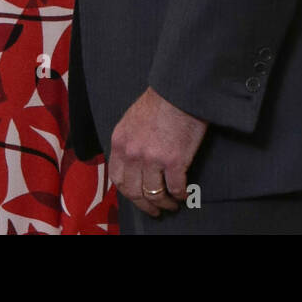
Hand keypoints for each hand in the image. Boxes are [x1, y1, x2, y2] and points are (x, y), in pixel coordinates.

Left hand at [107, 87, 207, 217]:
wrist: (178, 91)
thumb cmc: (159, 102)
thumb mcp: (131, 121)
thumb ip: (129, 142)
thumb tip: (133, 164)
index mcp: (119, 142)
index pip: (117, 178)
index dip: (128, 192)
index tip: (137, 197)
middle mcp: (132, 153)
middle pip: (133, 191)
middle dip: (144, 205)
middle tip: (155, 210)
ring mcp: (152, 158)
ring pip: (154, 194)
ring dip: (164, 204)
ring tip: (171, 205)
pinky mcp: (174, 161)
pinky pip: (176, 189)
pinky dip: (181, 195)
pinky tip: (184, 194)